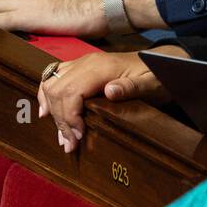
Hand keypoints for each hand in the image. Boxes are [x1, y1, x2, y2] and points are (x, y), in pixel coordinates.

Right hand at [38, 47, 182, 152]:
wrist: (161, 63)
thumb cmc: (157, 77)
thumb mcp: (152, 84)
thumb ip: (131, 87)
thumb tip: (109, 91)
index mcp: (100, 68)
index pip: (71, 91)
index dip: (70, 116)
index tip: (78, 136)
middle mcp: (85, 63)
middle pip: (57, 90)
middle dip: (60, 119)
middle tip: (69, 143)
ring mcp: (80, 63)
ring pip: (51, 84)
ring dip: (51, 111)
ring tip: (62, 135)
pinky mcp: (78, 67)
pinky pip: (52, 77)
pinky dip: (45, 95)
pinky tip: (44, 112)